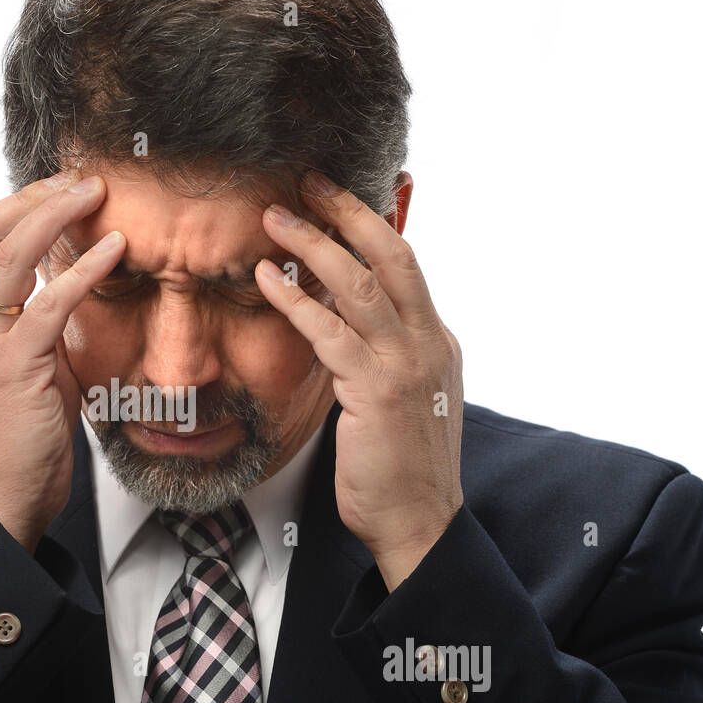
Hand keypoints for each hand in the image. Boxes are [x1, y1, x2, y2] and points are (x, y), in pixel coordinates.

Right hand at [0, 169, 126, 552]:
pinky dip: (82, 272)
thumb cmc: (21, 437)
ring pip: (11, 257)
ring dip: (56, 217)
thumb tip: (69, 286)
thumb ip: (35, 326)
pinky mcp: (14, 369)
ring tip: (97, 195)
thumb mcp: (24, 368)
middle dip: (32, 198)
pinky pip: (48, 306)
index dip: (13, 205)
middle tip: (81, 180)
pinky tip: (114, 252)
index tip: (58, 188)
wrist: (2, 499)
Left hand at [255, 172, 463, 590]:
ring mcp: (407, 364)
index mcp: (437, 341)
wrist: (418, 522)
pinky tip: (266, 279)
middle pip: (392, 254)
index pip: (405, 266)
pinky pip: (330, 332)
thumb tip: (348, 333)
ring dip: (313, 244)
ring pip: (360, 283)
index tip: (337, 200)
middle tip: (308, 180)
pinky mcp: (376, 390)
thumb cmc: (400, 468)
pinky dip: (296, 300)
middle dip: (349, 211)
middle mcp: (429, 342)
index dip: (370, 226)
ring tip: (273, 217)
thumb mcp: (404, 401)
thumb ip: (383, 360)